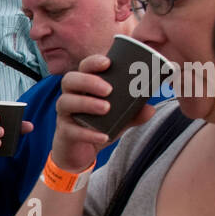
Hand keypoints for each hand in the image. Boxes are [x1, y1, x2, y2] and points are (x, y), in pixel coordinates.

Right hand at [52, 54, 155, 171]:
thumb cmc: (97, 126)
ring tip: (106, 108)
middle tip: (109, 89)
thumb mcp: (118, 118)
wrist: (80, 153)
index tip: (107, 63)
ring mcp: (64, 115)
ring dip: (86, 103)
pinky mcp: (64, 133)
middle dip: (88, 81)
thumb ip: (133, 113)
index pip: (83, 67)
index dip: (92, 62)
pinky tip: (104, 136)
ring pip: (65, 102)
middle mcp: (70, 96)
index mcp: (83, 86)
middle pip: (70, 80)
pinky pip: (72, 131)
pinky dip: (88, 133)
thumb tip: (150, 109)